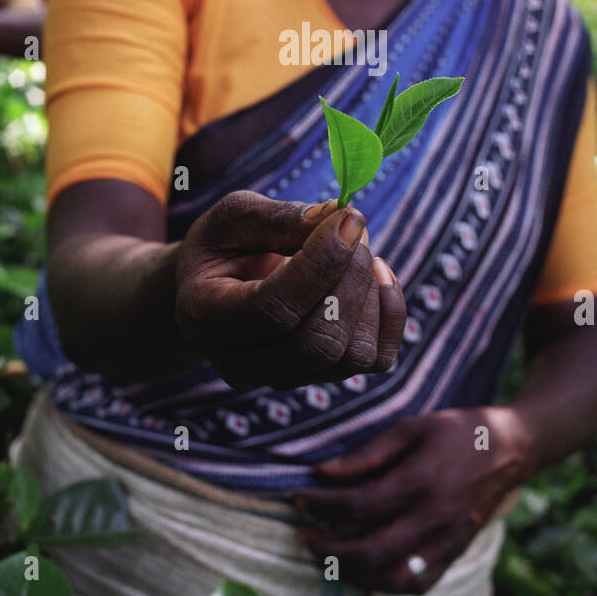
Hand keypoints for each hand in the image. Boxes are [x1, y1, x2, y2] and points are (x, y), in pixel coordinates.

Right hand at [174, 190, 406, 390]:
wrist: (217, 290)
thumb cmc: (225, 248)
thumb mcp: (233, 218)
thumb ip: (277, 218)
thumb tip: (334, 217)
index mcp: (206, 317)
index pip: (273, 308)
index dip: (320, 263)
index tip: (348, 216)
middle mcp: (241, 363)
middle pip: (317, 343)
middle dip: (350, 278)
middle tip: (356, 227)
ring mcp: (284, 378)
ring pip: (352, 356)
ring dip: (371, 293)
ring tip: (362, 247)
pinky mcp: (322, 376)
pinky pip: (376, 359)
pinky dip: (390, 312)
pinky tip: (378, 273)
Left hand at [292, 407, 531, 594]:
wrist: (508, 451)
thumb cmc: (453, 433)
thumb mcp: (410, 428)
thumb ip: (367, 454)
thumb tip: (323, 474)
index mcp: (423, 480)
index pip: (361, 504)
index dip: (323, 506)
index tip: (301, 499)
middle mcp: (436, 518)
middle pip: (373, 551)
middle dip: (329, 549)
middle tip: (305, 536)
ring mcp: (447, 543)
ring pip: (392, 578)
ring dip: (351, 574)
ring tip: (326, 558)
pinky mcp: (453, 556)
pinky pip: (415, 585)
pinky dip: (382, 585)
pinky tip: (361, 570)